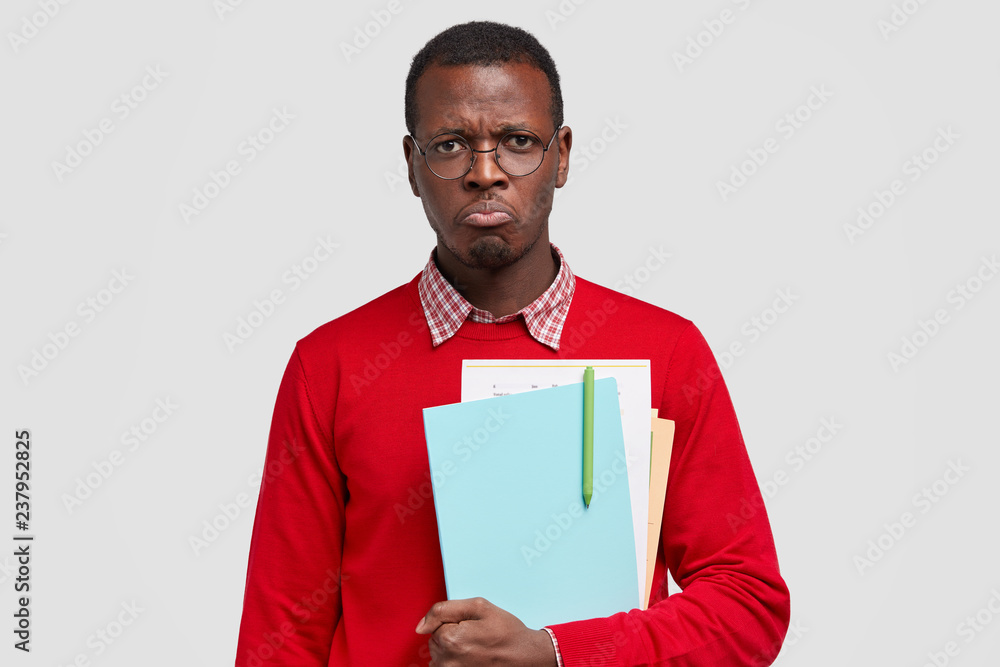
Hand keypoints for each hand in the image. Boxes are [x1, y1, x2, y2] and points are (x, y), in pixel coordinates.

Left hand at [415, 597, 556, 665]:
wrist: (526, 656)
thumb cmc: (507, 632)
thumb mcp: (479, 607)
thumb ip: (444, 609)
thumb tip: (421, 625)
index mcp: (451, 639)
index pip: (435, 625)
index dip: (454, 622)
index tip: (472, 626)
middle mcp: (449, 661)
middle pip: (436, 642)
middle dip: (451, 637)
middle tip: (475, 636)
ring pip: (439, 657)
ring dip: (452, 651)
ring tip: (475, 649)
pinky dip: (455, 662)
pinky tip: (471, 659)